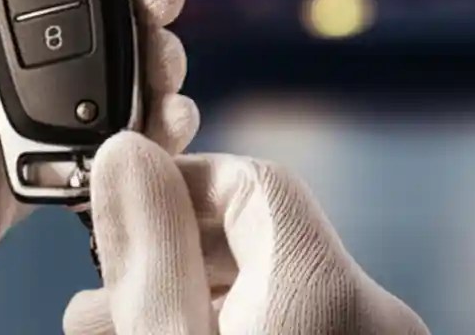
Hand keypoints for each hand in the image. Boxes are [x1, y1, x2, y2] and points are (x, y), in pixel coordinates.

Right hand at [63, 133, 427, 334]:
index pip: (254, 182)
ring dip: (192, 296)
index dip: (176, 179)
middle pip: (262, 240)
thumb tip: (126, 156)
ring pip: (274, 292)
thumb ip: (152, 260)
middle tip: (103, 286)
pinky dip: (229, 327)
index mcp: (330, 295)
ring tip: (117, 325)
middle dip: (171, 251)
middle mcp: (371, 317)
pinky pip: (292, 325)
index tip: (116, 203)